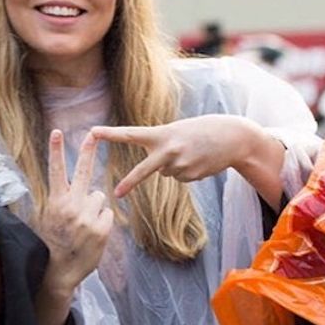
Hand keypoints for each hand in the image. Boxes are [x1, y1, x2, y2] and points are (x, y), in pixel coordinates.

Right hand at [35, 130, 113, 295]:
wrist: (59, 270)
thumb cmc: (53, 241)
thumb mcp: (49, 217)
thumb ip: (62, 199)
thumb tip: (75, 185)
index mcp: (56, 201)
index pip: (56, 170)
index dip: (56, 150)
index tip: (57, 131)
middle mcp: (71, 205)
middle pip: (83, 171)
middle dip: (88, 150)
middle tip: (93, 134)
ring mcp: (87, 216)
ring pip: (99, 197)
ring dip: (95, 207)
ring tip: (84, 225)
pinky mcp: (101, 228)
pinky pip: (107, 214)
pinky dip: (103, 221)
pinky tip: (92, 234)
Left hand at [91, 115, 262, 196]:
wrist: (232, 137)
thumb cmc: (200, 130)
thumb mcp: (177, 130)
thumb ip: (161, 145)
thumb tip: (159, 171)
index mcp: (161, 134)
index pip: (131, 134)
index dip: (110, 134)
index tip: (92, 133)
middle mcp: (168, 151)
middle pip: (144, 170)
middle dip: (129, 183)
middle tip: (116, 193)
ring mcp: (180, 165)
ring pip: (165, 172)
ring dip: (174, 164)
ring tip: (192, 151)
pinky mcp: (191, 176)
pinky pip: (179, 177)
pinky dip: (186, 170)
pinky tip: (199, 160)